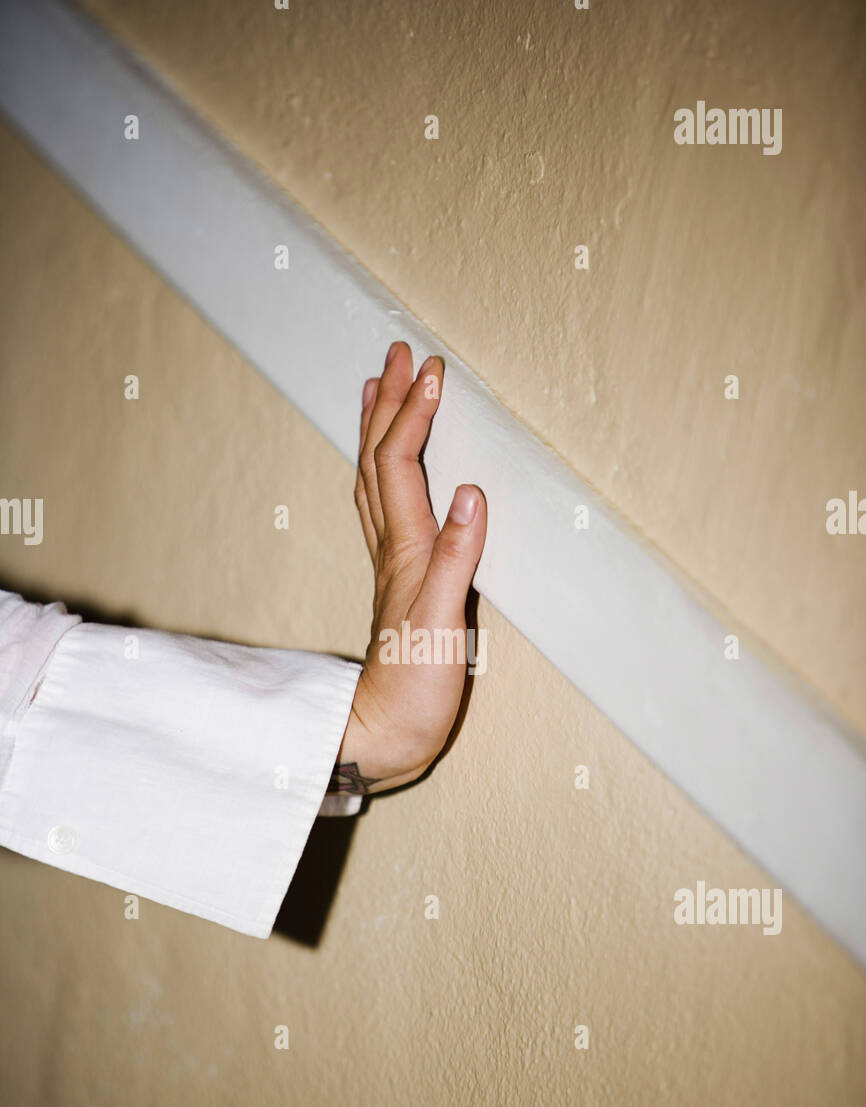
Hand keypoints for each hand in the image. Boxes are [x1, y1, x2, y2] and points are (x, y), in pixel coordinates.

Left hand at [330, 341, 486, 793]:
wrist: (387, 731)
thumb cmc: (415, 685)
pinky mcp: (400, 583)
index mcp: (405, 551)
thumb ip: (458, 558)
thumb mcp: (443, 621)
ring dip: (377, 430)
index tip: (431, 368)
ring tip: (379, 391)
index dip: (415, 413)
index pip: (402, 464)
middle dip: (387, 402)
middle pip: (377, 460)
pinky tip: (394, 472)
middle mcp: (391, 550)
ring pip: (374, 481)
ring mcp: (392, 565)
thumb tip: (474, 494)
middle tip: (396, 353)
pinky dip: (385, 473)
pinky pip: (385, 509)